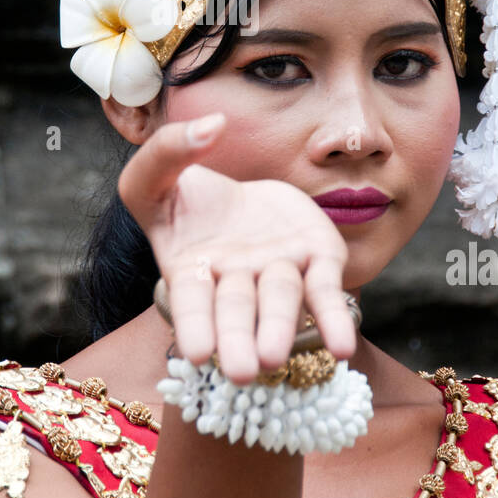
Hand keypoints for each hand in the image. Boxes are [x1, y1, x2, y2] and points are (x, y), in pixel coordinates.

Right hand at [118, 112, 357, 383]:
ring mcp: (278, 273)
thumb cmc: (185, 199)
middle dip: (238, 340)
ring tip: (277, 357)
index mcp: (190, 270)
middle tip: (242, 370)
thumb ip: (167, 150)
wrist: (240, 199)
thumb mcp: (155, 173)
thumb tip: (210, 127)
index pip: (190, 301)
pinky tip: (342, 345)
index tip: (197, 351)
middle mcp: (236, 282)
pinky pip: (324, 291)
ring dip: (281, 329)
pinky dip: (333, 318)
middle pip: (237, 310)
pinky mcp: (316, 260)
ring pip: (281, 301)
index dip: (193, 325)